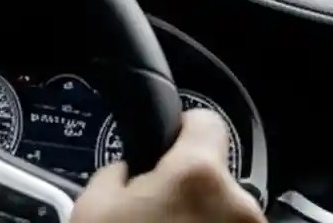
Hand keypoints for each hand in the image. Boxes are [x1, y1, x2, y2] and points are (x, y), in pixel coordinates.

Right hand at [72, 109, 266, 222]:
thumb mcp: (93, 207)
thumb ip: (116, 172)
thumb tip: (129, 171)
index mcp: (199, 177)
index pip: (207, 120)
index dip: (181, 129)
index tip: (168, 144)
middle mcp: (239, 205)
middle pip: (212, 172)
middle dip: (185, 186)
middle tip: (152, 212)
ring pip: (223, 209)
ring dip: (199, 216)